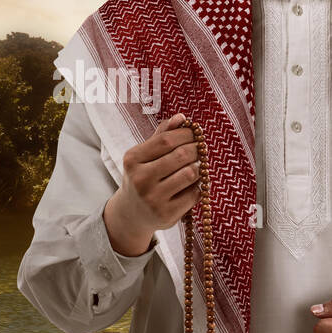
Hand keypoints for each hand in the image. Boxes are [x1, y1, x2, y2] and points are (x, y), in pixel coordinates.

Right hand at [104, 112, 201, 255]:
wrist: (131, 214)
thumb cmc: (142, 178)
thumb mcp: (143, 156)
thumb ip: (161, 136)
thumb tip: (180, 117)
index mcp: (132, 160)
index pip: (166, 140)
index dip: (186, 134)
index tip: (194, 133)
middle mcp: (140, 179)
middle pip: (181, 155)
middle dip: (196, 148)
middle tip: (200, 148)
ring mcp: (153, 199)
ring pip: (190, 173)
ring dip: (199, 167)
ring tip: (195, 165)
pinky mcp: (167, 214)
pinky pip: (194, 193)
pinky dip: (197, 186)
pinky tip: (191, 184)